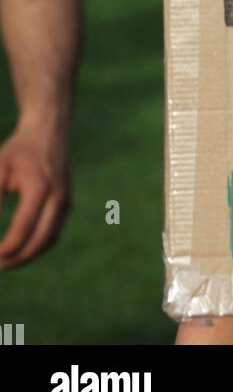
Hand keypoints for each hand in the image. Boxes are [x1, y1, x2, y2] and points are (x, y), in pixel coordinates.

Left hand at [0, 123, 69, 268]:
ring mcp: (65, 200)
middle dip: (18, 258)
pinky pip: (54, 232)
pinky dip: (38, 245)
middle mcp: (58, 197)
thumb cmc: (19, 149)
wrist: (48, 130)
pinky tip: (21, 248)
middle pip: (40, 241)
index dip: (5, 248)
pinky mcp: (67, 203)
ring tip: (7, 261)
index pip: (22, 228)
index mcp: (40, 187)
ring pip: (49, 240)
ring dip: (29, 255)